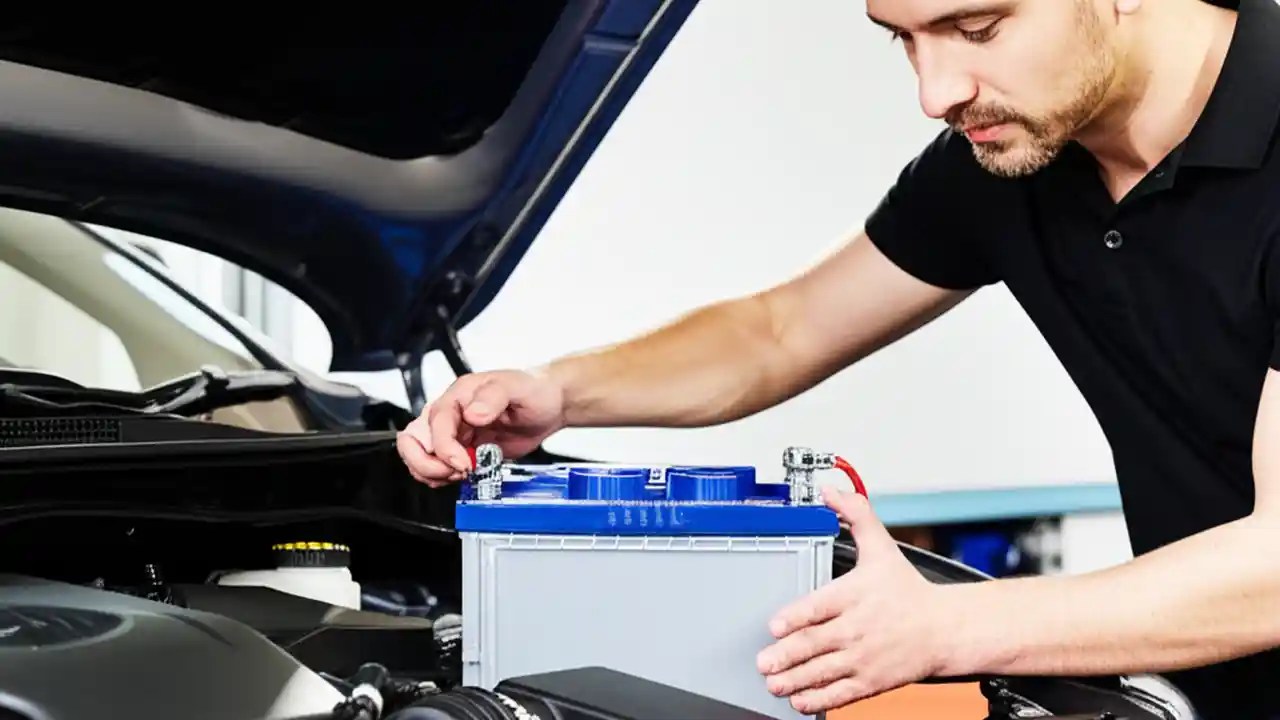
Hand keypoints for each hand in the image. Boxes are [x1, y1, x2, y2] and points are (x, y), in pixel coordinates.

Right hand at [396, 369, 566, 486]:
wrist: (548, 405)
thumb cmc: (532, 390)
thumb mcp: (517, 386)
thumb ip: (493, 396)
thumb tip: (473, 413)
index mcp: (459, 395)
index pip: (436, 423)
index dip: (445, 447)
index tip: (465, 463)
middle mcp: (451, 414)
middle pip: (413, 441)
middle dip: (427, 463)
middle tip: (456, 471)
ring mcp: (454, 434)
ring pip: (419, 457)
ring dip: (435, 473)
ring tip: (463, 473)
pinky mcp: (462, 450)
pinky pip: (437, 468)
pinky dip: (444, 478)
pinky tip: (465, 474)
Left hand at [756, 485, 950, 712]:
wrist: (945, 630)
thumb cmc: (909, 591)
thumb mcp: (882, 547)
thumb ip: (856, 515)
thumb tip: (831, 491)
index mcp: (856, 594)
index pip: (821, 606)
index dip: (796, 617)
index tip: (775, 626)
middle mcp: (858, 627)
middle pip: (816, 643)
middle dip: (787, 655)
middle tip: (764, 662)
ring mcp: (865, 657)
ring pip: (824, 671)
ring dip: (795, 679)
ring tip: (774, 682)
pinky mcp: (872, 680)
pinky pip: (842, 693)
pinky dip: (820, 699)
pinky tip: (801, 701)